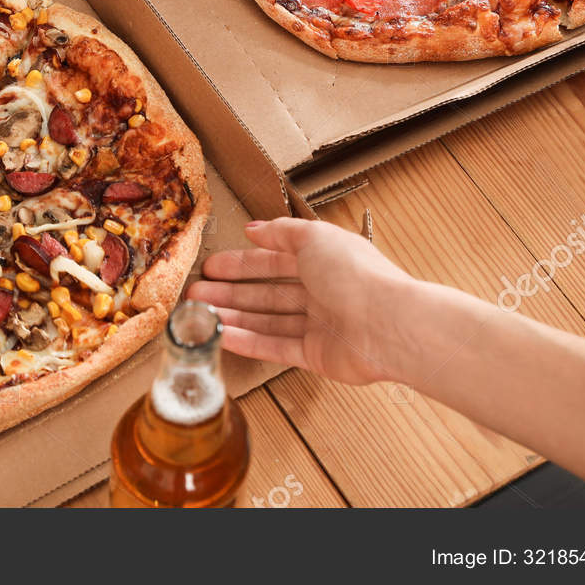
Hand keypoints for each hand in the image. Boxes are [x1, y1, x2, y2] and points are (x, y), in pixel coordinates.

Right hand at [187, 217, 413, 384]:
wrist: (387, 325)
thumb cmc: (355, 275)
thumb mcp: (315, 237)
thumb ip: (282, 233)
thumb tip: (255, 228)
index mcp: (324, 260)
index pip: (275, 260)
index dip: (243, 262)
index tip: (212, 266)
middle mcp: (321, 292)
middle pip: (267, 292)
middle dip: (231, 292)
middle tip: (197, 294)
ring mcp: (318, 325)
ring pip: (267, 320)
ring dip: (233, 317)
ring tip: (199, 318)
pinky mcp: (316, 356)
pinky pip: (276, 347)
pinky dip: (249, 342)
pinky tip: (222, 337)